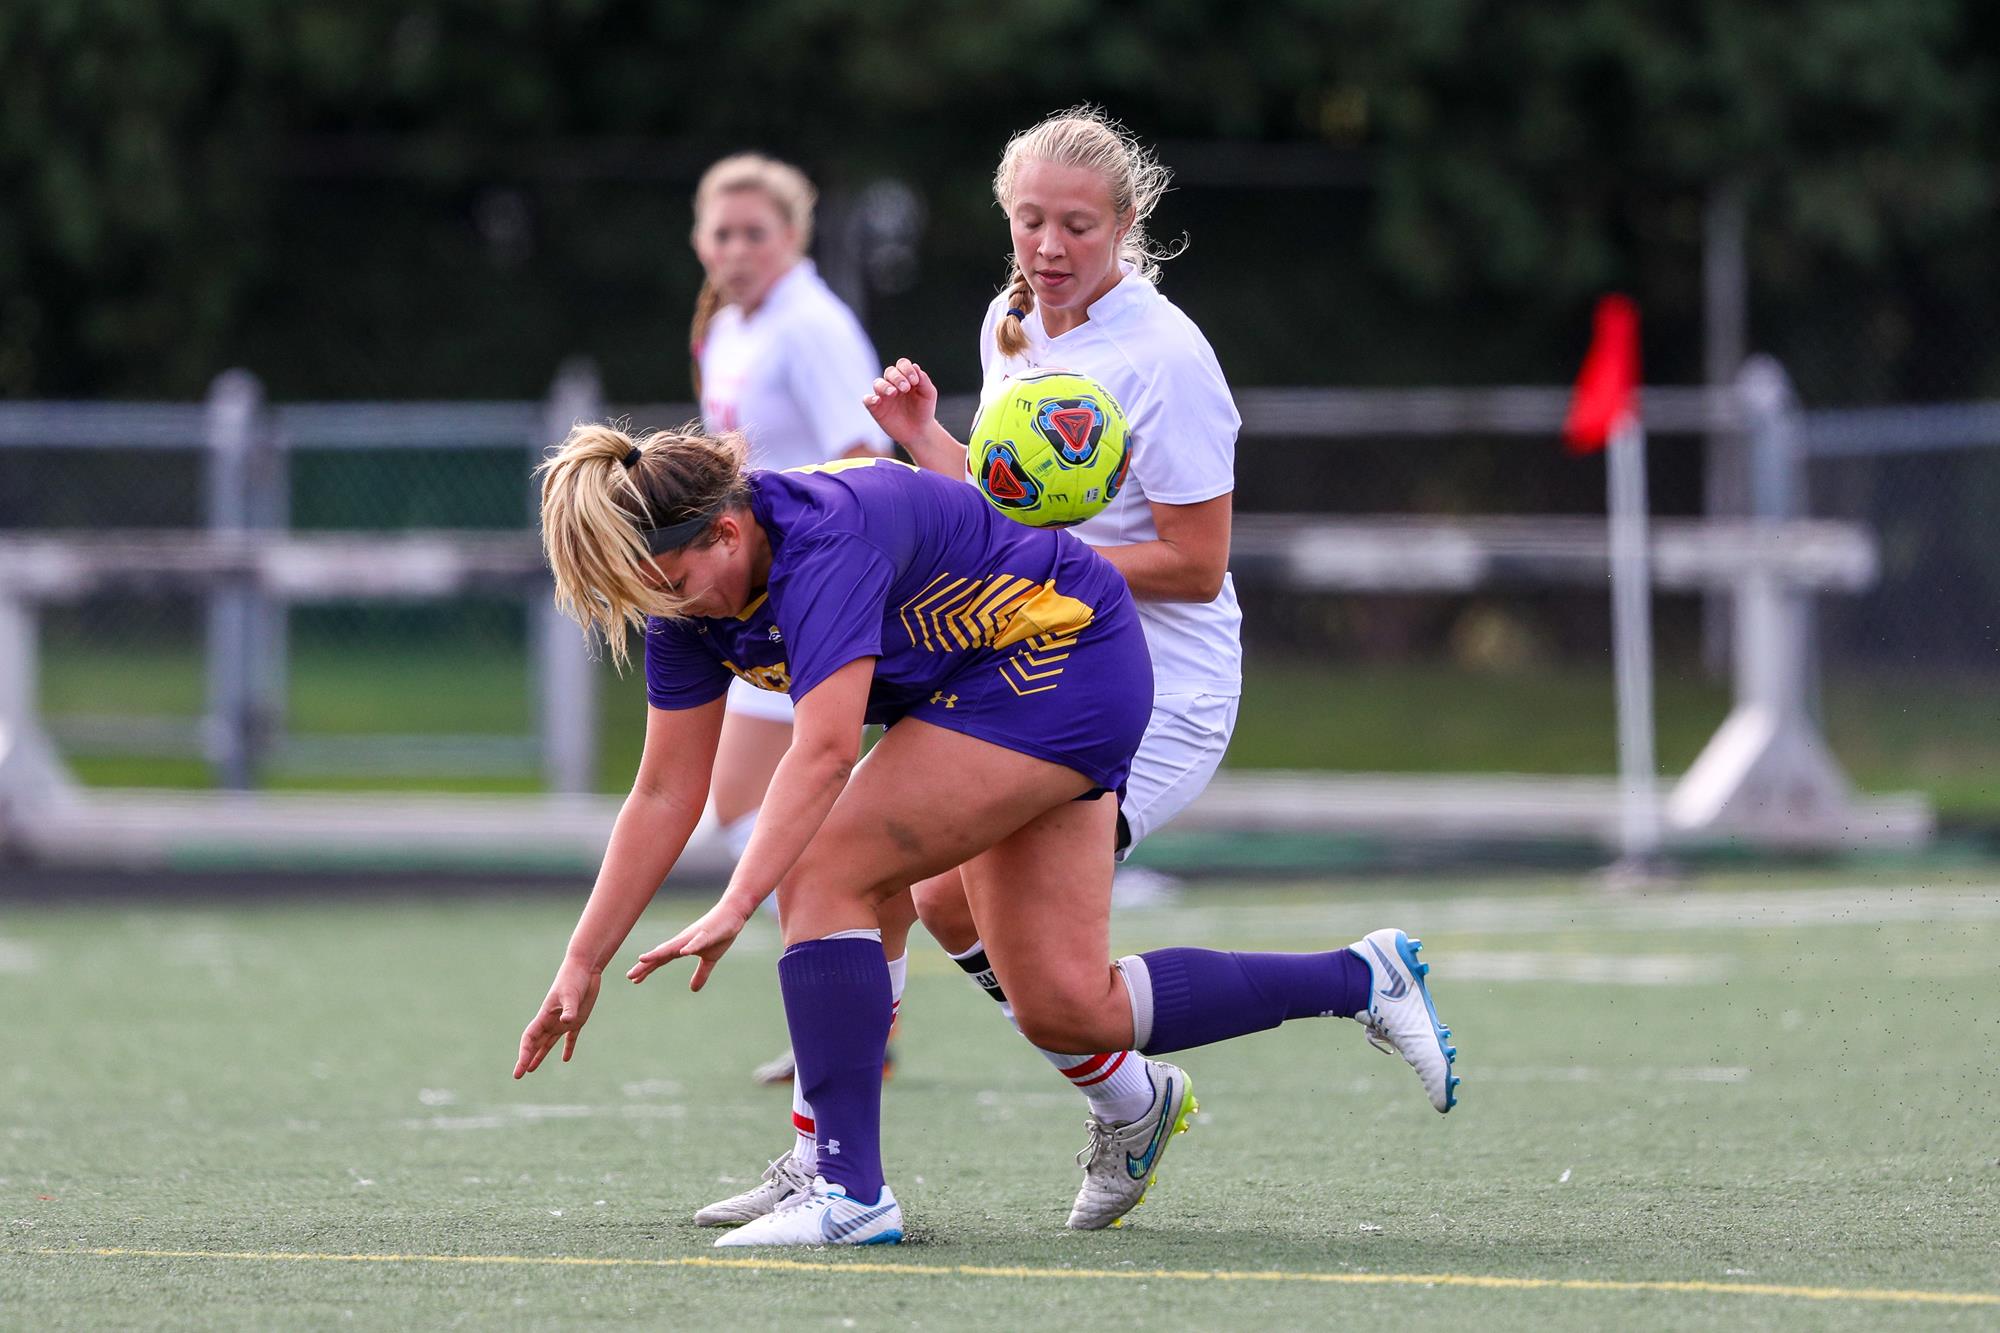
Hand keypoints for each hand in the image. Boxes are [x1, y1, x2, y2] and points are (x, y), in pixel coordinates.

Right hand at [514, 961, 601, 1078]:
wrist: (585, 968)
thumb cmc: (575, 978)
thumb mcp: (571, 994)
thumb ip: (569, 1009)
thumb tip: (566, 1022)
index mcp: (545, 1015)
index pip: (530, 1038)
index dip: (524, 1053)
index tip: (521, 1068)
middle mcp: (551, 1021)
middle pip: (535, 1043)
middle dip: (526, 1058)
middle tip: (518, 1075)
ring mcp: (563, 1021)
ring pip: (548, 1043)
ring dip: (540, 1055)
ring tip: (531, 1068)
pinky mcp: (578, 1020)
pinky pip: (570, 1038)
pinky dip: (568, 1048)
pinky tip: (566, 1059)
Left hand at [626, 898, 751, 992]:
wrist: (733, 914)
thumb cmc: (720, 934)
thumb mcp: (710, 959)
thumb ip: (701, 974)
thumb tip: (693, 989)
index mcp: (682, 947)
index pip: (661, 960)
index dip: (648, 969)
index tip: (634, 979)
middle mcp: (683, 941)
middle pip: (661, 954)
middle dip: (645, 964)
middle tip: (630, 975)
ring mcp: (694, 936)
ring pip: (673, 946)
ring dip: (658, 953)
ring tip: (644, 959)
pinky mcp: (707, 934)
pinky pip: (697, 942)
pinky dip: (690, 947)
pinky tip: (683, 952)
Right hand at [862, 358, 937, 443]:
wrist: (919, 432)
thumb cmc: (924, 410)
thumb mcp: (928, 394)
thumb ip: (923, 380)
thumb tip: (915, 366)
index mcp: (906, 377)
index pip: (902, 364)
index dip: (907, 369)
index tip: (915, 381)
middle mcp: (893, 384)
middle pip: (890, 372)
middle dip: (897, 377)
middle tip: (905, 388)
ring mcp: (883, 396)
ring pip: (877, 383)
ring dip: (885, 386)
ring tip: (893, 393)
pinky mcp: (876, 408)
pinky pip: (867, 399)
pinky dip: (870, 398)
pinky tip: (878, 400)